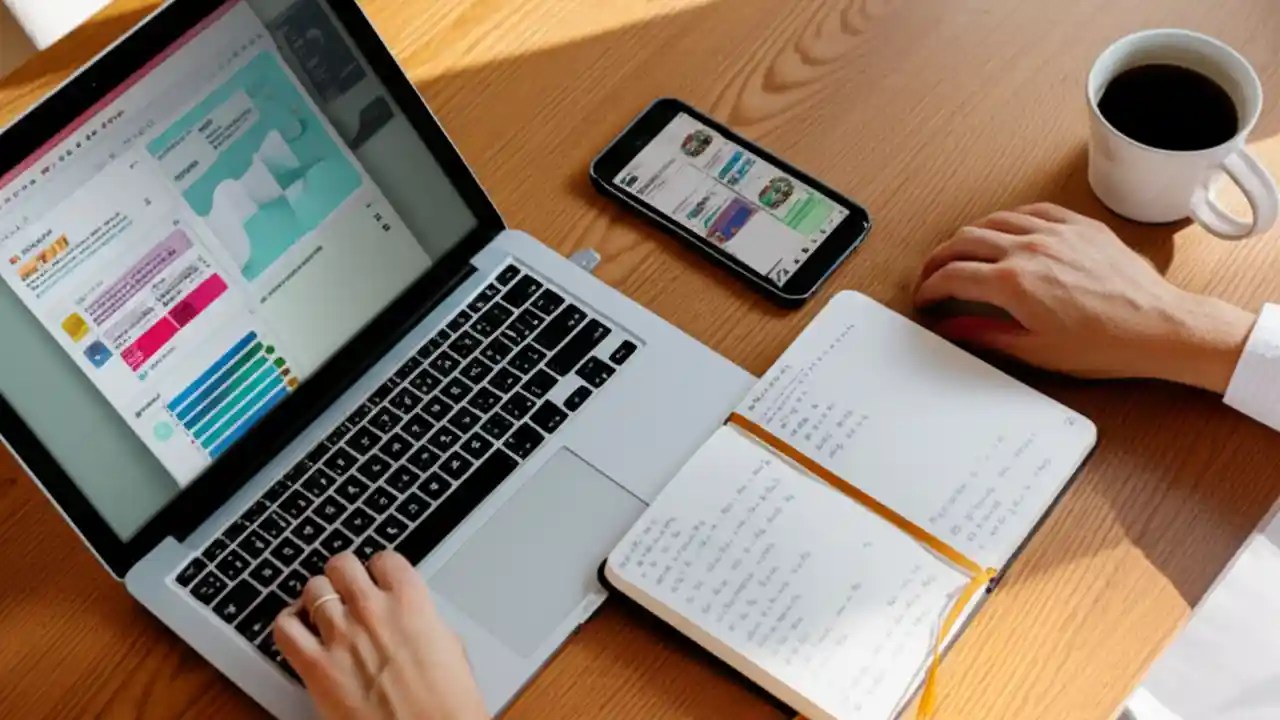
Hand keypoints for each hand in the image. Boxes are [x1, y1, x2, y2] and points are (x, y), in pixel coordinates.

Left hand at [274, 551, 487, 719]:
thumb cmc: (447, 705)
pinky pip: (285, 628)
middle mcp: (371, 610)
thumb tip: (412, 622)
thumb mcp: (450, 649)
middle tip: (347, 589)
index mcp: (410, 601)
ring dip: (318, 597)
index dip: (380, 569)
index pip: (384, 559)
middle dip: (344, 576)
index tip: (378, 578)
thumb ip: (423, 623)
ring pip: (312, 588)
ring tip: (322, 610)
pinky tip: (299, 629)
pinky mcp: (315, 666)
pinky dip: (289, 622)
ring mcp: (339, 635)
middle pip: (342, 565)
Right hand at [915, 203, 1256, 392]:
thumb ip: (986, 334)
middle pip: (964, 240)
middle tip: (933, 274)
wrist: (1157, 327)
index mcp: (1013, 283)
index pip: (953, 276)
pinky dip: (1009, 219)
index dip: (930, 287)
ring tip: (962, 252)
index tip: (925, 296)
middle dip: (939, 258)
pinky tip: (1005, 230)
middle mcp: (1029, 249)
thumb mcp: (1035, 350)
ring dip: (969, 235)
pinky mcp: (1080, 226)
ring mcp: (1055, 232)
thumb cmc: (1104, 345)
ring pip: (994, 221)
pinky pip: (1032, 211)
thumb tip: (954, 328)